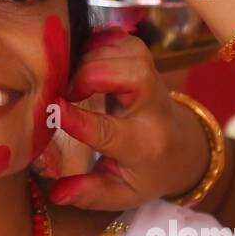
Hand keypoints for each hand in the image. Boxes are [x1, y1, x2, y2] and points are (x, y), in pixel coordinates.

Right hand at [48, 30, 208, 209]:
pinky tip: (82, 59)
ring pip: (130, 51)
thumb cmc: (144, 173)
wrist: (181, 149)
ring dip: (94, 56)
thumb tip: (58, 193)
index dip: (81, 120)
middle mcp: (153, 108)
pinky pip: (124, 41)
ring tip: (71, 77)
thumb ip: (90, 194)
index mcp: (144, 146)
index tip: (53, 109)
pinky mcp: (145, 61)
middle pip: (133, 75)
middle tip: (65, 90)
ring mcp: (153, 80)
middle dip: (93, 73)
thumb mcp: (121, 194)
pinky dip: (98, 44)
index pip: (111, 132)